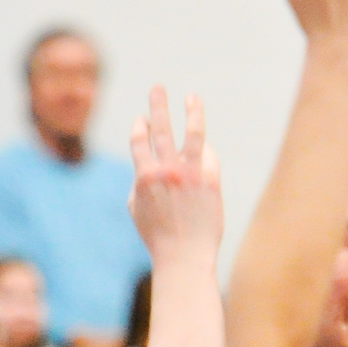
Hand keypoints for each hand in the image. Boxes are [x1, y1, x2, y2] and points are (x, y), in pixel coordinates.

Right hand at [129, 87, 222, 266]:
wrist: (184, 258)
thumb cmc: (158, 237)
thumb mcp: (137, 209)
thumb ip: (139, 183)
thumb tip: (146, 167)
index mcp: (143, 177)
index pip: (140, 141)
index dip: (141, 127)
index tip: (142, 119)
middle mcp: (166, 171)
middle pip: (162, 128)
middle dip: (158, 106)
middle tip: (157, 88)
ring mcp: (190, 175)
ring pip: (193, 134)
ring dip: (192, 112)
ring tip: (193, 97)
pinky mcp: (210, 181)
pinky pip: (209, 156)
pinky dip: (206, 148)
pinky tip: (205, 143)